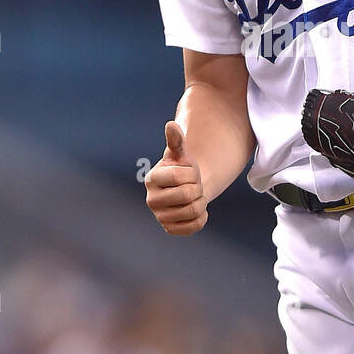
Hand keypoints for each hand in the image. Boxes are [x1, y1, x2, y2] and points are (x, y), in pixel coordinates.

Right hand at [145, 120, 207, 234]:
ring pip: (193, 211)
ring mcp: (160, 216)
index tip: (190, 173)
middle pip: (188, 195)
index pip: (181, 177)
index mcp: (152, 178)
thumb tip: (171, 125)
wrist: (186, 188)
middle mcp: (151, 199)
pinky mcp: (170, 229)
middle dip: (197, 188)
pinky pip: (195, 226)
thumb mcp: (180, 154)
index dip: (193, 173)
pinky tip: (196, 209)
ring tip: (193, 197)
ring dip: (201, 202)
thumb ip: (176, 141)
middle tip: (193, 185)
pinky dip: (202, 217)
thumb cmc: (182, 168)